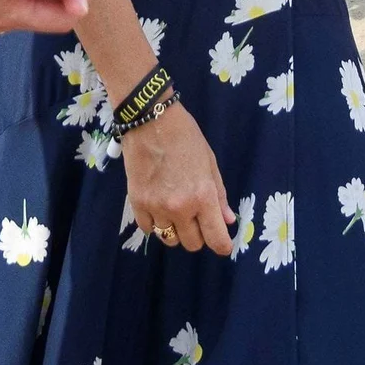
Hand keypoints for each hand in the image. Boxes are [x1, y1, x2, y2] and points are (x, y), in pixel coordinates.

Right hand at [122, 99, 235, 256]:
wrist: (150, 119)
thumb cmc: (186, 136)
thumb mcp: (209, 162)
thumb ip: (219, 195)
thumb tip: (228, 221)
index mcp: (203, 196)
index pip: (216, 239)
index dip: (222, 246)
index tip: (222, 244)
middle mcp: (180, 207)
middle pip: (192, 244)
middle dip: (198, 234)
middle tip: (196, 217)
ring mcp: (156, 207)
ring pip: (169, 239)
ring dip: (175, 229)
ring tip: (175, 209)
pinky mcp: (137, 203)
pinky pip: (148, 229)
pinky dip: (155, 223)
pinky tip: (157, 206)